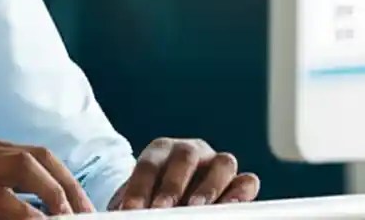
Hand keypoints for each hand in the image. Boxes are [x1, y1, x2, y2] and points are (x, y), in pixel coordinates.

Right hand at [0, 139, 96, 218]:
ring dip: (54, 192)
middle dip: (69, 184)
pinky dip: (28, 213)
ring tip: (68, 217)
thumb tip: (51, 214)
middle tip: (86, 213)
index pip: (41, 154)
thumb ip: (11, 201)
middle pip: (40, 155)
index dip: (67, 178)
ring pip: (27, 166)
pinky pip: (3, 197)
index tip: (85, 205)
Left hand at [109, 138, 258, 210]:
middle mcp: (190, 150)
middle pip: (184, 157)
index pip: (148, 164)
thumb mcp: (138, 199)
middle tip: (162, 210)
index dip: (139, 188)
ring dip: (209, 188)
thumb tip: (118, 216)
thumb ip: (131, 205)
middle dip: (172, 186)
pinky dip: (241, 192)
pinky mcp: (238, 180)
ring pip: (222, 163)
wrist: (171, 198)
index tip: (131, 210)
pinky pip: (246, 181)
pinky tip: (229, 207)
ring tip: (195, 209)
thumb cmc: (151, 198)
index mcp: (160, 150)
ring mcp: (217, 162)